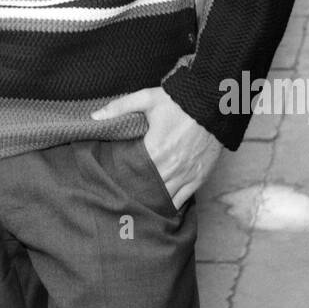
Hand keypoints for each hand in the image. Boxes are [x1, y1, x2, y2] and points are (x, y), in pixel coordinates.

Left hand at [90, 87, 222, 209]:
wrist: (213, 103)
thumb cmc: (179, 101)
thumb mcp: (147, 99)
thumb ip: (119, 108)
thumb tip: (95, 116)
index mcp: (156, 151)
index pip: (134, 176)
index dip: (123, 182)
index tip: (113, 186)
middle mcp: (172, 168)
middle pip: (149, 191)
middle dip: (137, 196)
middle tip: (122, 202)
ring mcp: (187, 175)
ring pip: (166, 199)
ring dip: (153, 203)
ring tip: (139, 207)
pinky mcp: (200, 177)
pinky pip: (184, 199)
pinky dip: (172, 205)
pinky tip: (161, 208)